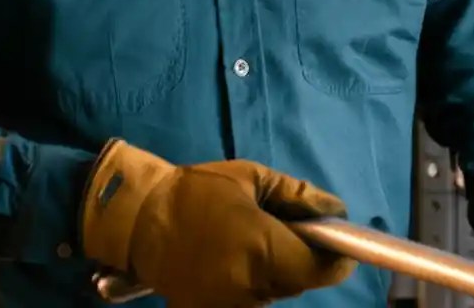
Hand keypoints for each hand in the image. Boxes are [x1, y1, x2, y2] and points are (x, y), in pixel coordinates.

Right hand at [80, 139, 355, 306]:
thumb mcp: (252, 178)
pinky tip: (231, 259)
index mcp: (263, 250)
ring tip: (249, 241)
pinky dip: (249, 282)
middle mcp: (251, 287)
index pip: (322, 270)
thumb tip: (334, 211)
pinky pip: (247, 300)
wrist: (137, 218)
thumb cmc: (197, 191)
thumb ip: (297, 196)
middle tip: (283, 228)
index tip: (334, 242)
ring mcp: (229, 306)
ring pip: (274, 293)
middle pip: (298, 282)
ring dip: (274, 271)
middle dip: (300, 257)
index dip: (336, 258)